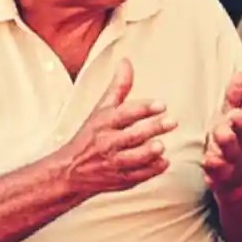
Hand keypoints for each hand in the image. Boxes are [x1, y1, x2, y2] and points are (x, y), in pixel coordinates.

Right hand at [60, 58, 177, 193]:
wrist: (70, 170)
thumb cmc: (90, 135)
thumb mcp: (102, 109)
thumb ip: (118, 87)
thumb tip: (126, 61)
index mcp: (105, 123)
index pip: (125, 113)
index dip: (143, 109)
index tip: (161, 104)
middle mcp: (108, 142)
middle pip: (132, 136)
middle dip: (152, 129)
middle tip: (171, 122)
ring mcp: (114, 162)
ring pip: (134, 159)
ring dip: (148, 153)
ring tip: (161, 146)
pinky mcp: (120, 179)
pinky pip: (137, 176)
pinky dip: (151, 170)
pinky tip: (163, 162)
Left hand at [203, 71, 241, 198]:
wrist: (236, 186)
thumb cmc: (231, 146)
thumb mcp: (231, 120)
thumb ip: (235, 98)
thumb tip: (241, 73)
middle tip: (235, 115)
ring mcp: (235, 167)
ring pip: (234, 157)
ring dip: (229, 145)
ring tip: (221, 133)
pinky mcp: (221, 181)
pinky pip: (219, 176)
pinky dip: (215, 170)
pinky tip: (209, 161)